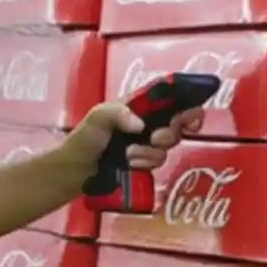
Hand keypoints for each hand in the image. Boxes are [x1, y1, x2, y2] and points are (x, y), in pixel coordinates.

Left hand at [62, 101, 204, 172]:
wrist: (77, 169)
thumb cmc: (86, 137)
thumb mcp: (99, 117)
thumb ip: (118, 114)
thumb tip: (140, 126)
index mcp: (140, 105)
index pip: (171, 97)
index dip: (187, 102)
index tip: (190, 115)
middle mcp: (149, 121)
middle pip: (179, 121)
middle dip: (172, 131)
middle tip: (156, 138)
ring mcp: (149, 142)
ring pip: (169, 145)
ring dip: (150, 151)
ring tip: (129, 155)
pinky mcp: (147, 161)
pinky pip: (159, 161)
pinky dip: (145, 163)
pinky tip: (130, 164)